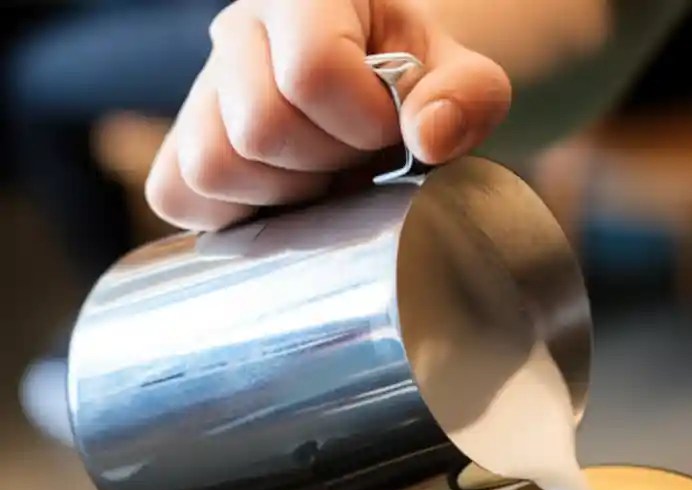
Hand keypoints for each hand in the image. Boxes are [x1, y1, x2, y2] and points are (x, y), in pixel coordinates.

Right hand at [146, 0, 512, 230]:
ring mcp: (200, 86)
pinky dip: (237, 214)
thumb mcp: (462, 77)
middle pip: (261, 128)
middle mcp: (238, 29)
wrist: (380, 85)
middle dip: (327, 161)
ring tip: (323, 172)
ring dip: (284, 193)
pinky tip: (286, 194)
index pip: (312, 73)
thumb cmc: (415, 79)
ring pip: (214, 167)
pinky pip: (180, 195)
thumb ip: (468, 97)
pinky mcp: (179, 142)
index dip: (364, 121)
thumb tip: (429, 138)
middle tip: (358, 153)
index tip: (391, 127)